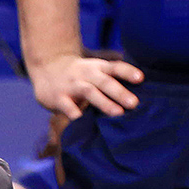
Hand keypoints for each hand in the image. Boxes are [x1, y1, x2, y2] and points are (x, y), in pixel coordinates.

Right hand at [27, 53, 142, 118]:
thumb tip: (138, 91)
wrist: (47, 68)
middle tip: (134, 103)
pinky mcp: (58, 98)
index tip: (141, 79)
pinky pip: (68, 107)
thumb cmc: (78, 74)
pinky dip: (77, 114)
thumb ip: (110, 78)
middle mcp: (86, 75)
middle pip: (105, 81)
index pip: (115, 67)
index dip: (128, 72)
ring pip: (89, 92)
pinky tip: (85, 122)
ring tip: (118, 113)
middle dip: (120, 92)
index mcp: (97, 68)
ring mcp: (71, 86)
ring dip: (104, 102)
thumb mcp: (94, 69)